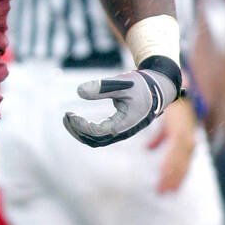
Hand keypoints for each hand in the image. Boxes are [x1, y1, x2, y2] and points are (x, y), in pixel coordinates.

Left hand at [62, 67, 177, 147]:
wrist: (158, 88)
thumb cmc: (141, 85)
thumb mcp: (122, 83)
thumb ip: (102, 88)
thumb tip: (79, 91)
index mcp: (125, 124)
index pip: (97, 132)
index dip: (81, 125)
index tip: (70, 114)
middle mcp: (122, 132)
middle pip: (93, 140)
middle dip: (77, 130)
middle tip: (66, 116)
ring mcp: (121, 132)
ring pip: (95, 140)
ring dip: (80, 132)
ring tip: (68, 118)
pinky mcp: (119, 129)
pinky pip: (99, 136)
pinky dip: (87, 130)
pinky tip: (78, 120)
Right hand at [147, 96, 196, 192]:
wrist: (173, 90)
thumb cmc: (170, 106)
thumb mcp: (164, 125)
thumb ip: (159, 138)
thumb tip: (149, 149)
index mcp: (186, 141)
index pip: (182, 163)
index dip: (177, 177)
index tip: (170, 190)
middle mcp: (188, 141)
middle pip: (182, 166)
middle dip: (174, 180)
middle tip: (164, 194)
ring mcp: (185, 137)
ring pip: (178, 162)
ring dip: (170, 176)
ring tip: (162, 188)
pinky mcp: (179, 133)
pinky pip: (174, 153)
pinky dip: (169, 164)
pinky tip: (163, 172)